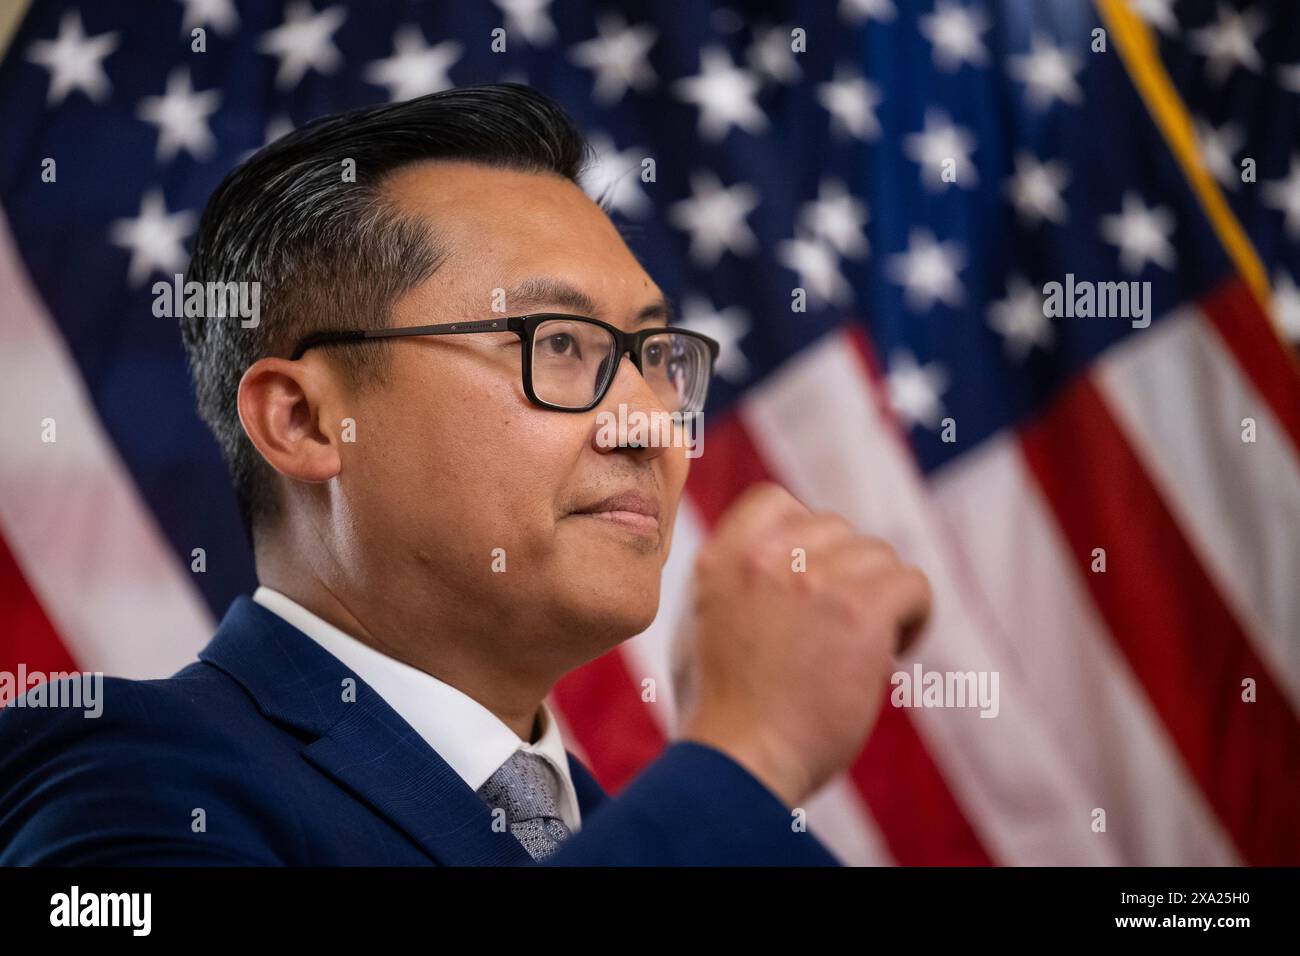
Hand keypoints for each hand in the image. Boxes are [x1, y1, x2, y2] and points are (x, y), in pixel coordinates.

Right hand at [674, 482, 930, 807]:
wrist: (738, 764)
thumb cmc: (719, 714)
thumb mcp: (697, 627)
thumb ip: (730, 583)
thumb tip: (771, 561)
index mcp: (720, 557)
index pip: (775, 500)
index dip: (804, 535)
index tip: (813, 579)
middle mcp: (765, 557)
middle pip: (836, 529)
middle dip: (847, 573)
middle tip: (841, 626)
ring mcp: (813, 580)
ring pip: (879, 556)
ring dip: (881, 597)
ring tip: (868, 645)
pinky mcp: (860, 613)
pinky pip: (912, 585)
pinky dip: (914, 616)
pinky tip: (892, 652)